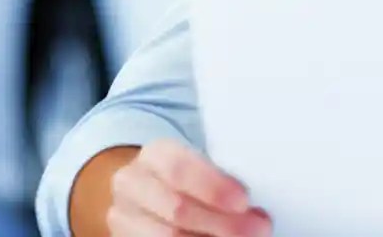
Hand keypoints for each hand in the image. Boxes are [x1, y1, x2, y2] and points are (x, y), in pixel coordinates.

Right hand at [107, 138, 272, 236]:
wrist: (149, 189)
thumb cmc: (188, 176)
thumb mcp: (200, 165)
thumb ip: (222, 180)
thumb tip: (257, 213)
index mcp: (156, 153)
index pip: (179, 168)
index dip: (213, 187)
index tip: (245, 201)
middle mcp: (133, 183)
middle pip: (177, 208)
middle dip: (222, 222)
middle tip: (259, 228)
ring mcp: (124, 216)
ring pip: (168, 236)